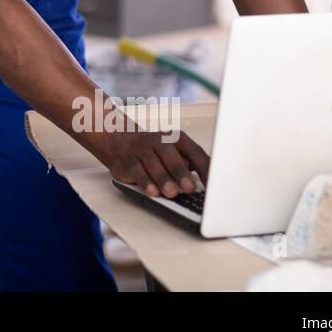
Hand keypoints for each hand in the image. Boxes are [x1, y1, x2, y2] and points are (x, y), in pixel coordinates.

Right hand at [91, 130, 210, 198]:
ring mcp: (142, 150)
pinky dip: (145, 182)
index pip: (194, 151)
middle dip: (180, 172)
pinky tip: (152, 192)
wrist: (117, 138)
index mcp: (176, 138)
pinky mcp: (128, 161)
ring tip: (172, 193)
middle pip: (171, 156)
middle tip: (190, 187)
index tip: (215, 185)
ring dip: (163, 179)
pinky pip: (137, 171)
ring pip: (153, 164)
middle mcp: (159, 141)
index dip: (205, 168)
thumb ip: (189, 164)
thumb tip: (209, 185)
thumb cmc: (154, 150)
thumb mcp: (173, 150)